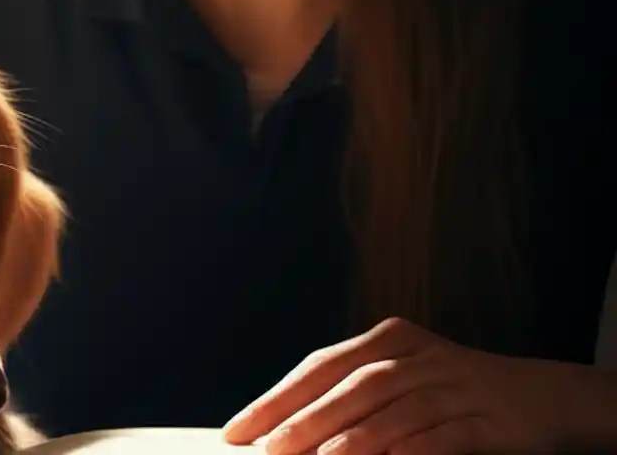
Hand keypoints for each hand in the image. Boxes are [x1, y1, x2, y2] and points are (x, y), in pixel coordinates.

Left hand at [221, 316, 616, 453]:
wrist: (542, 398)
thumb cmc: (451, 393)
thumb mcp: (400, 382)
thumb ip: (349, 399)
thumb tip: (284, 431)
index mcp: (388, 339)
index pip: (320, 366)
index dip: (277, 397)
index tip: (239, 429)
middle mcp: (418, 355)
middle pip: (351, 384)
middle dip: (304, 419)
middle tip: (267, 449)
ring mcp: (454, 383)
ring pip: (393, 407)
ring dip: (353, 435)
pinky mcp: (488, 418)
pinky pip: (445, 434)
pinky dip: (415, 446)